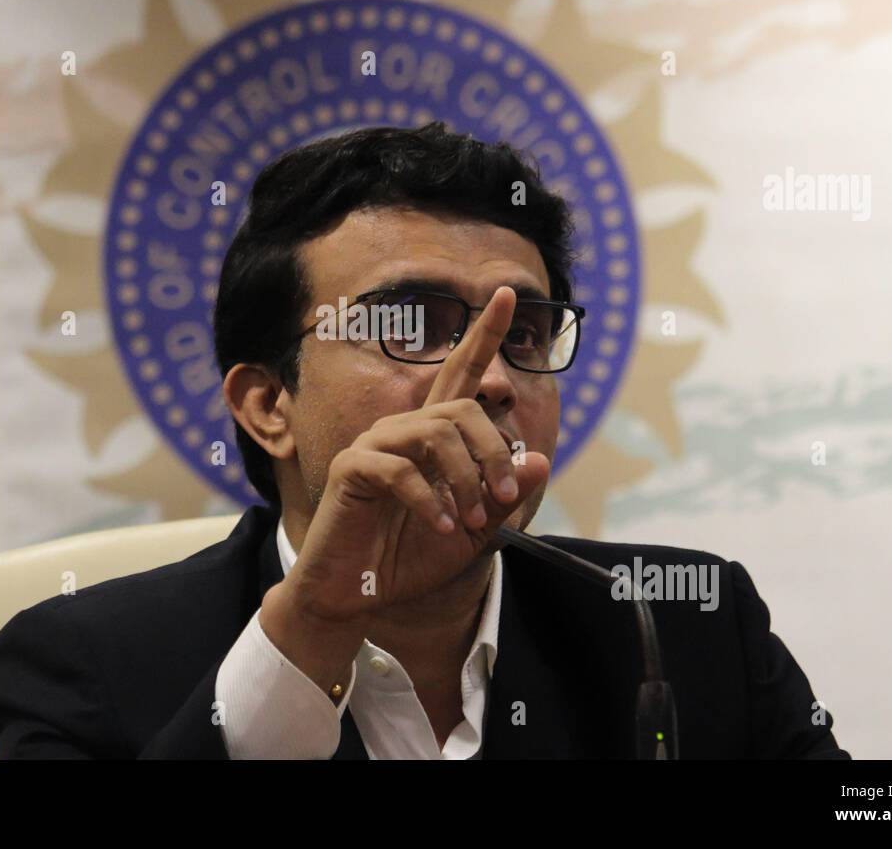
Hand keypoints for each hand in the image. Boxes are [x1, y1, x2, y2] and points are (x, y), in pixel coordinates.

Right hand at [279, 285, 550, 625]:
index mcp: (432, 435)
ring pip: (436, 431)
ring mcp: (375, 444)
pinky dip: (431, 501)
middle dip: (493, 450)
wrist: (358, 596)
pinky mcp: (353, 468)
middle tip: (503, 497)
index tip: (509, 294)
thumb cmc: (410, 558)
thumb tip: (538, 460)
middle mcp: (403, 428)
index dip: (485, 334)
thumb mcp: (474, 532)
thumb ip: (504, 497)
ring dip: (466, 477)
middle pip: (462, 408)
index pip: (461, 372)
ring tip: (473, 518)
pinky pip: (401, 469)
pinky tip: (443, 528)